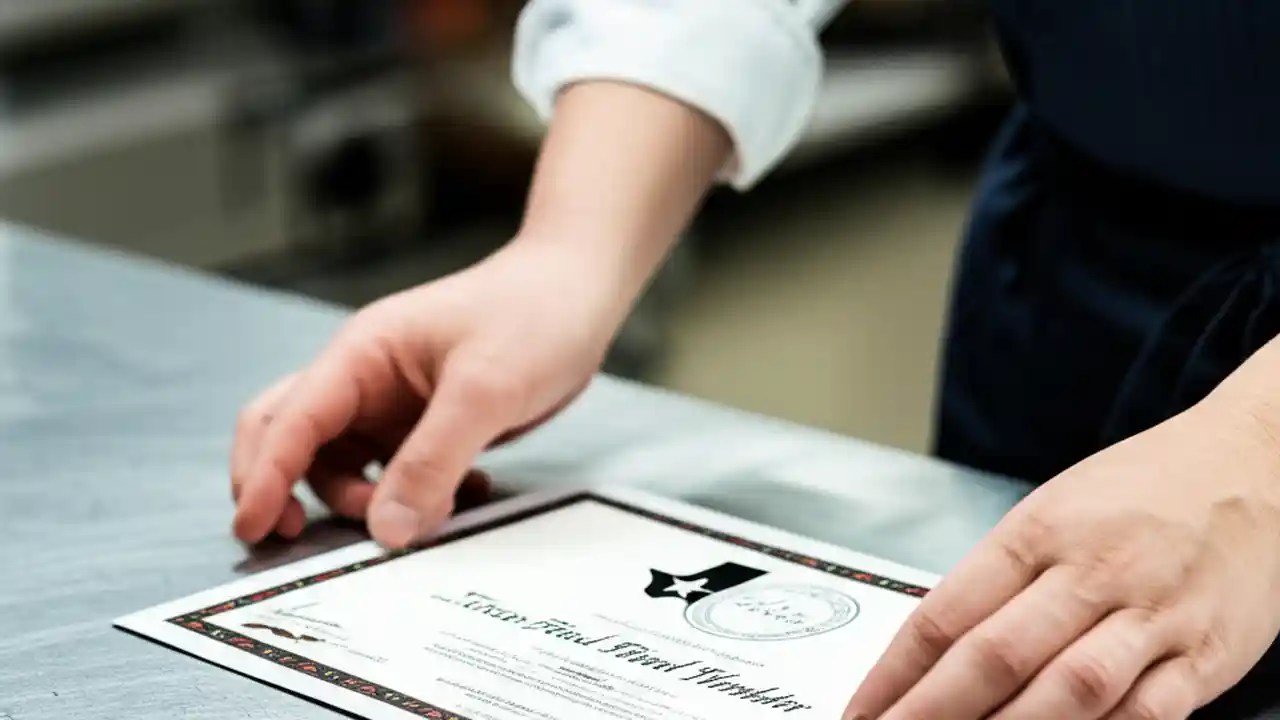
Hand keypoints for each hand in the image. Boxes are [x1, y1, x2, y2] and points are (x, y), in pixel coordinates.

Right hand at [231, 238, 631, 548]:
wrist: (580, 292)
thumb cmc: (533, 315)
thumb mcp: (485, 390)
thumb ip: (432, 461)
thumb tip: (385, 530)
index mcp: (362, 355)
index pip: (290, 420)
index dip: (264, 477)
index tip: (252, 529)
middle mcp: (366, 379)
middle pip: (291, 438)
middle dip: (282, 488)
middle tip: (291, 538)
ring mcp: (394, 402)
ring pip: (345, 464)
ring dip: (367, 503)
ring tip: (427, 517)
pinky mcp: (427, 423)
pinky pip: (397, 472)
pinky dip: (413, 497)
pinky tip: (465, 497)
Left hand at [844, 395, 1279, 719]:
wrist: (1256, 457)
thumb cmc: (1147, 484)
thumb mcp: (1055, 509)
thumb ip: (1000, 579)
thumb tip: (936, 649)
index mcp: (1039, 530)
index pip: (947, 613)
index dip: (894, 673)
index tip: (863, 709)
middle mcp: (1092, 571)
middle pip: (995, 655)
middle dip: (932, 713)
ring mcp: (1152, 614)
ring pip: (1067, 690)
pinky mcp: (1206, 653)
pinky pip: (1148, 712)